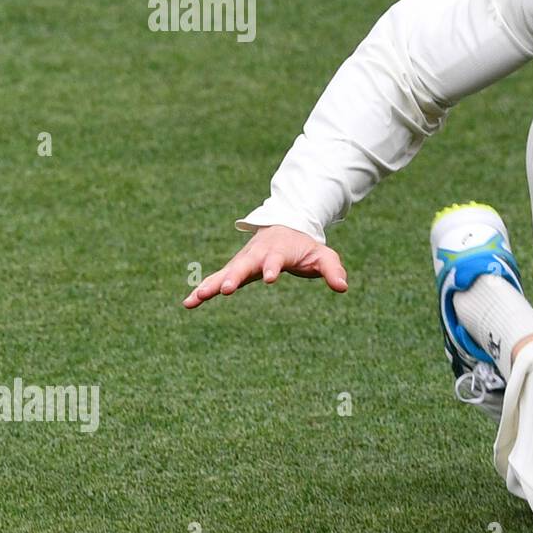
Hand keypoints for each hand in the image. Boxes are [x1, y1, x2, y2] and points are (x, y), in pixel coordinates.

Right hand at [182, 225, 347, 308]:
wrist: (285, 228)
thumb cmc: (305, 247)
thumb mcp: (323, 256)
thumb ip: (332, 270)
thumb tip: (343, 287)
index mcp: (278, 250)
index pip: (275, 259)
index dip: (272, 267)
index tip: (270, 279)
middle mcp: (256, 254)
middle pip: (244, 264)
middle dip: (235, 276)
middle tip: (226, 289)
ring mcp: (243, 261)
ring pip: (226, 272)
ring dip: (213, 284)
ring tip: (197, 297)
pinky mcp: (234, 269)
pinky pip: (217, 279)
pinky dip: (203, 289)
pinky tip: (188, 303)